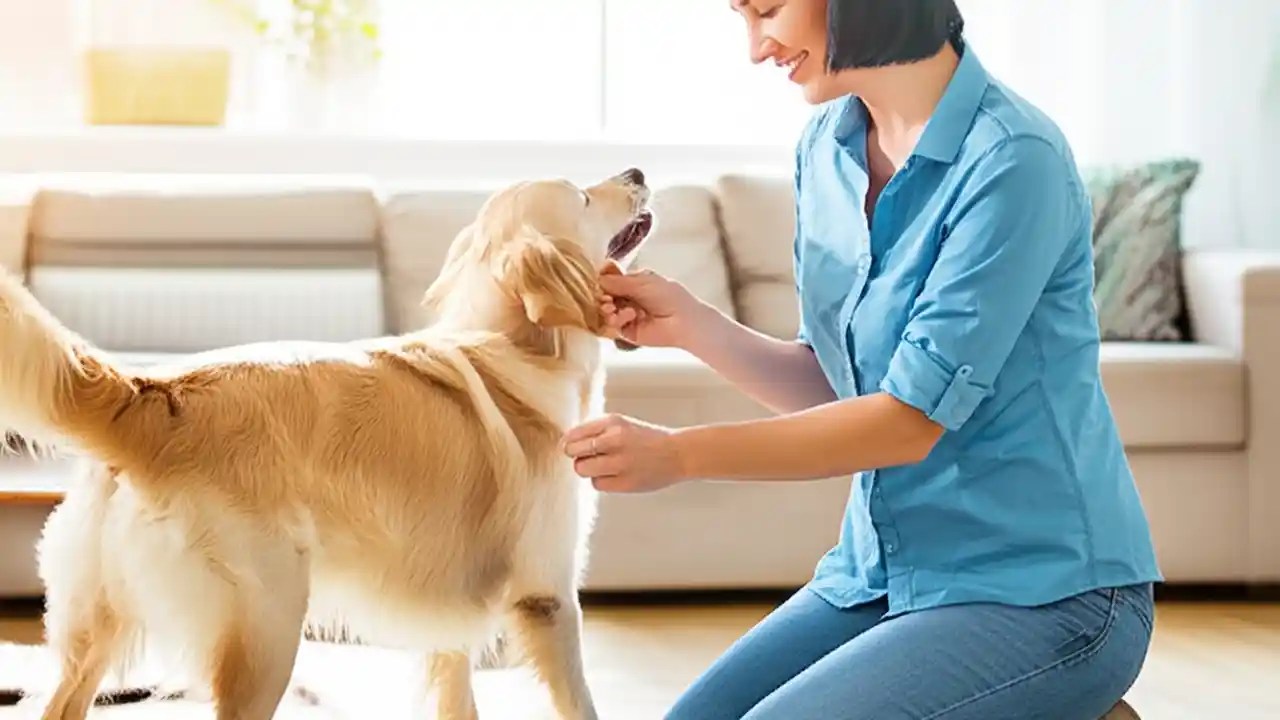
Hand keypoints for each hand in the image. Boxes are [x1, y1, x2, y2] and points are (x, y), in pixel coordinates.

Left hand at [561, 414, 688, 492]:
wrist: (677, 453)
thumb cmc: (646, 439)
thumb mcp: (621, 423)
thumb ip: (595, 430)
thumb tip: (566, 444)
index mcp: (613, 422)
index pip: (574, 434)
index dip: (569, 443)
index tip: (571, 447)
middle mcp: (615, 440)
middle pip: (573, 452)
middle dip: (577, 455)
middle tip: (587, 457)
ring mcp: (620, 462)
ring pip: (582, 469)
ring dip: (588, 469)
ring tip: (604, 465)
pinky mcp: (625, 482)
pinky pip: (597, 484)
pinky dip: (601, 481)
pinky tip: (614, 475)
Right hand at [597, 265, 709, 348]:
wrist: (683, 320)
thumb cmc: (669, 296)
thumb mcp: (643, 282)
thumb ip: (619, 281)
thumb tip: (599, 279)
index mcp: (634, 283)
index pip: (611, 282)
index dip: (603, 283)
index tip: (599, 283)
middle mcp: (629, 299)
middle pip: (605, 297)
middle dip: (603, 297)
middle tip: (606, 299)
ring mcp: (628, 316)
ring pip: (606, 312)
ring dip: (607, 309)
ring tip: (611, 307)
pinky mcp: (628, 332)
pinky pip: (614, 326)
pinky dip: (617, 319)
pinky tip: (628, 315)